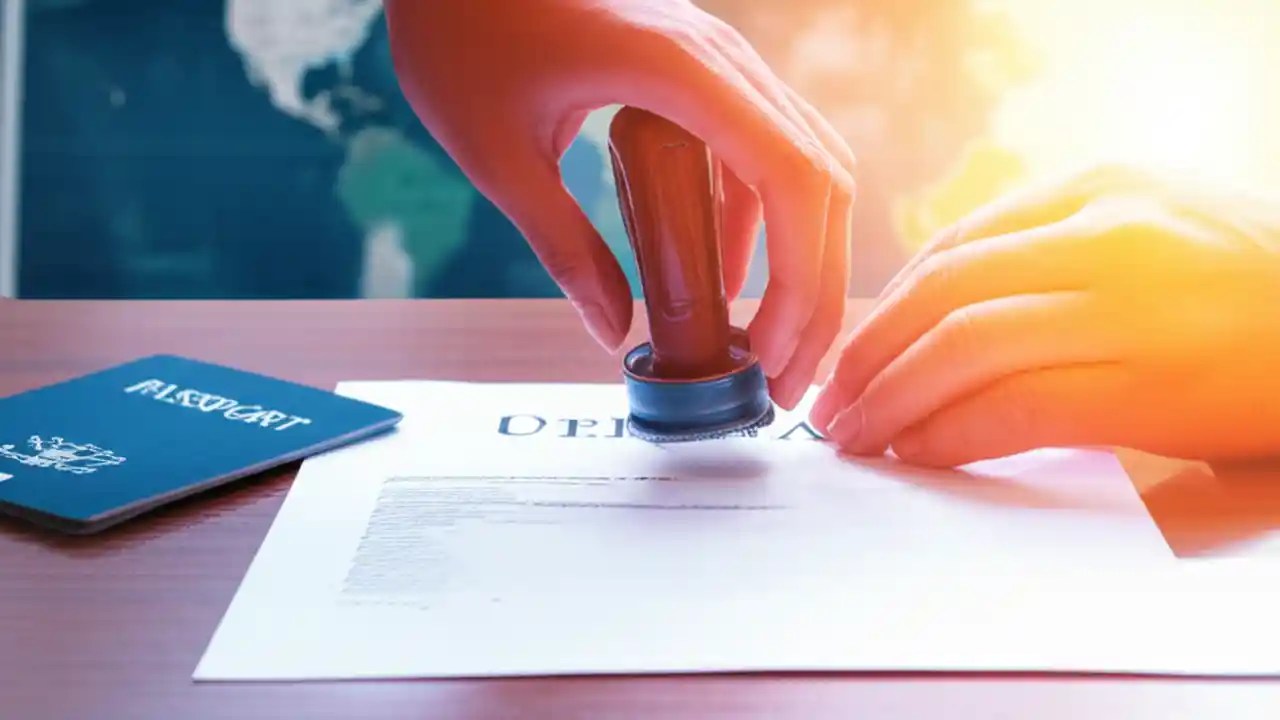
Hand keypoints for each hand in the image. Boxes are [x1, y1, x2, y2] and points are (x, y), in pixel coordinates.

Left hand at [384, 0, 855, 408]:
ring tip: (767, 339)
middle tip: (786, 374)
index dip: (801, 276)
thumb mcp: (497, 152)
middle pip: (819, 179)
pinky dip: (756, 218)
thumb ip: (561, 245)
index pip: (790, 178)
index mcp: (679, 69)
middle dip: (817, 286)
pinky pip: (759, 148)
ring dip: (801, 256)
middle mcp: (721, 57)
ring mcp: (718, 59)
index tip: (770, 352)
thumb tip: (611, 333)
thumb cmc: (459, 30)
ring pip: (804, 164)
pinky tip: (718, 275)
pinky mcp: (700, 71)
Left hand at [809, 165, 1279, 465]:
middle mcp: (1105, 235)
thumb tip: (944, 302)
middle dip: (869, 350)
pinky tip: (917, 453)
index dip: (887, 303)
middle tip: (831, 396)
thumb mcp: (1157, 226)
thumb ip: (1060, 245)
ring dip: (892, 398)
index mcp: (1101, 186)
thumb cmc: (1250, 291)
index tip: (854, 346)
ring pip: (963, 348)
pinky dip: (948, 434)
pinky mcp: (1145, 388)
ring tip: (856, 433)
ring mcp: (1126, 308)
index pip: (956, 244)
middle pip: (942, 290)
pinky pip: (1013, 409)